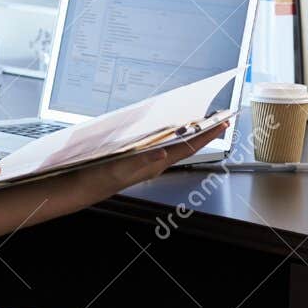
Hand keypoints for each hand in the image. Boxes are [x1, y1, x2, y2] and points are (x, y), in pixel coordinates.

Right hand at [85, 120, 229, 198]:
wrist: (85, 188)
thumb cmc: (101, 178)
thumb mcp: (121, 168)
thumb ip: (142, 160)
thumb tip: (163, 151)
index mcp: (156, 164)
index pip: (188, 147)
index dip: (206, 135)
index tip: (222, 124)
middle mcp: (156, 162)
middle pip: (187, 145)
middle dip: (205, 133)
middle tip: (220, 119)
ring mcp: (149, 161)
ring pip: (177, 145)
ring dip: (192, 133)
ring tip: (204, 122)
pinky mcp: (140, 159)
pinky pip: (164, 145)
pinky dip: (173, 135)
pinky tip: (174, 130)